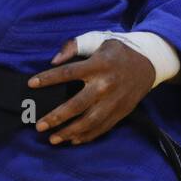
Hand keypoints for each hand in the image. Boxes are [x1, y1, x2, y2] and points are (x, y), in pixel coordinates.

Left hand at [29, 37, 154, 145]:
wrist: (149, 63)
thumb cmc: (117, 51)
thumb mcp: (97, 39)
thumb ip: (74, 46)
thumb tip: (53, 60)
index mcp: (98, 65)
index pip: (68, 72)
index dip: (48, 78)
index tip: (31, 84)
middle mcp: (105, 85)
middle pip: (77, 105)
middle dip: (56, 117)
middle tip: (39, 126)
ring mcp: (114, 101)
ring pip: (89, 122)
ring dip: (69, 132)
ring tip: (52, 138)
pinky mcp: (121, 112)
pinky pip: (102, 128)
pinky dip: (87, 136)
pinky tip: (72, 140)